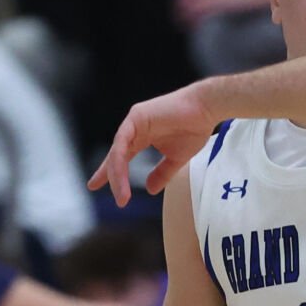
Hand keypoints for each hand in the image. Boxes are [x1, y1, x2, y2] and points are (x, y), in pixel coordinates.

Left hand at [89, 84, 218, 203]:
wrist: (206, 109)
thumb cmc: (193, 128)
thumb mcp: (175, 159)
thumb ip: (162, 173)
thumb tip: (150, 189)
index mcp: (142, 137)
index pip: (122, 157)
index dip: (113, 174)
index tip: (100, 187)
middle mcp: (134, 129)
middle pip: (116, 155)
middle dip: (107, 174)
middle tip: (99, 189)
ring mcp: (134, 122)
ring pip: (118, 152)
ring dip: (117, 175)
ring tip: (121, 196)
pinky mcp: (136, 117)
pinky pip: (122, 142)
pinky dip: (119, 160)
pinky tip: (119, 176)